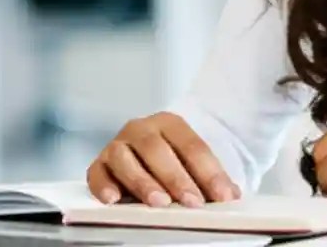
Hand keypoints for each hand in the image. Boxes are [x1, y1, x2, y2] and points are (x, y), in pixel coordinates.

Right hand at [87, 111, 240, 207]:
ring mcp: (117, 145)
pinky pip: (96, 173)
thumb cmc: (174, 163)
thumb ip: (210, 179)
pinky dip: (103, 186)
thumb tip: (230, 196)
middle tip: (191, 202)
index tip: (222, 196)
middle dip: (176, 177)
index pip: (192, 146)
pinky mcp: (99, 164)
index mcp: (170, 124)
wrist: (145, 158)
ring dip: (143, 181)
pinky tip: (114, 199)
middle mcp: (141, 129)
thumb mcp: (194, 167)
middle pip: (157, 149)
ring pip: (125, 158)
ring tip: (159, 202)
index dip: (208, 172)